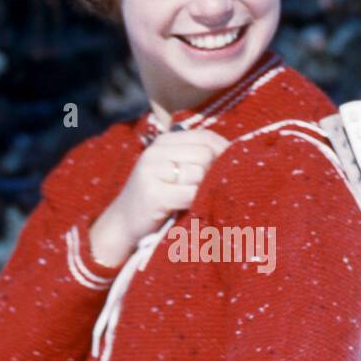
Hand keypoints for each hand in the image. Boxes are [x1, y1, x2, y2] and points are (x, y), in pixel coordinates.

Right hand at [95, 129, 230, 258]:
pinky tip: (185, 208)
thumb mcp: (175, 171)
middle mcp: (156, 151)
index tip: (229, 169)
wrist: (124, 224)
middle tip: (202, 191)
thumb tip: (237, 153)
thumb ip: (198, 158)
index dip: (224, 152)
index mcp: (165, 141)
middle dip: (212, 174)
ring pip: (200, 173)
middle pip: (206, 155)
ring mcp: (152, 170)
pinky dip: (195, 203)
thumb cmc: (158, 197)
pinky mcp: (153, 193)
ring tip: (188, 200)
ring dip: (201, 190)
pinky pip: (191, 194)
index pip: (206, 137)